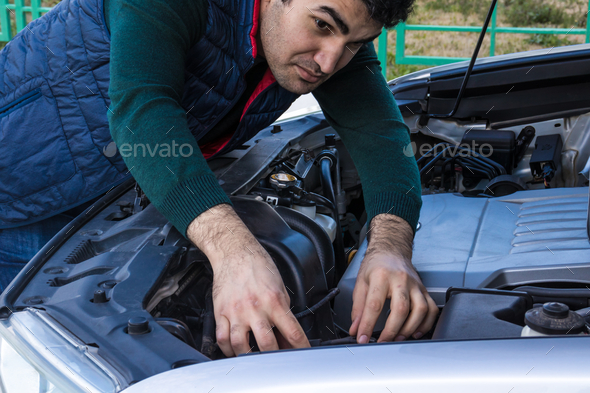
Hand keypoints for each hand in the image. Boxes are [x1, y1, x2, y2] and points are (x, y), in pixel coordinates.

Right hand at [211, 247, 310, 355]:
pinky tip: (234, 351)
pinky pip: (222, 338)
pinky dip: (228, 349)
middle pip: (267, 345)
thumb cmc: (258, 266)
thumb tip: (286, 334)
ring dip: (249, 358)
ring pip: (241, 346)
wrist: (235, 252)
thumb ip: (283, 312)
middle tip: (277, 360)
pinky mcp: (221, 312)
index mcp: (274, 301)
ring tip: (254, 360)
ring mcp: (236, 312)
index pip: (292, 332)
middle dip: (275, 357)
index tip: (303, 356)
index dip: (300, 348)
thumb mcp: (279, 287)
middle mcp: (255, 308)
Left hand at [348, 214, 437, 342]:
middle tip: (382, 342)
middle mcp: (400, 279)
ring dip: (410, 328)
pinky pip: (431, 309)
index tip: (362, 338)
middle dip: (391, 330)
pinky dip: (426, 324)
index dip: (367, 324)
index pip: (374, 305)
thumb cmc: (375, 265)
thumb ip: (358, 307)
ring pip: (420, 310)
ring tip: (398, 338)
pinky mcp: (424, 289)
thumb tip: (356, 328)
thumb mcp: (360, 282)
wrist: (391, 250)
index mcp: (381, 276)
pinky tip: (415, 332)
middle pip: (401, 309)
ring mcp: (415, 284)